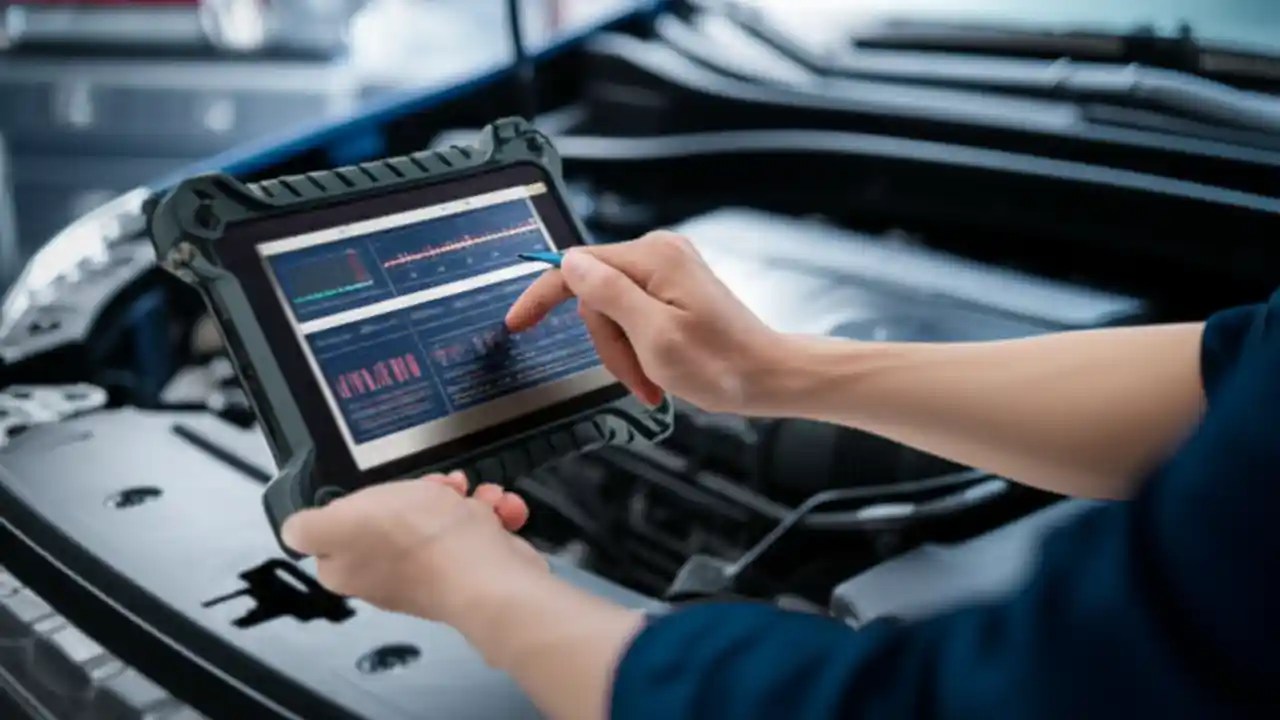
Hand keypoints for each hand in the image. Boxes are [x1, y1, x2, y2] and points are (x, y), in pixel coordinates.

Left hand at [280, 473, 547, 621]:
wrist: (489, 575)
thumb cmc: (417, 541)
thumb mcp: (343, 522)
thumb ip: (308, 528)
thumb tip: (293, 533)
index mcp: (351, 567)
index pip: (344, 529)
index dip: (365, 502)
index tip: (387, 491)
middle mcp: (389, 574)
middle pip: (398, 516)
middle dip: (424, 493)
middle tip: (438, 490)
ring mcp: (435, 572)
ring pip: (443, 518)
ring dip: (463, 500)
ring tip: (473, 498)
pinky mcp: (474, 568)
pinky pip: (478, 530)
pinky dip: (491, 515)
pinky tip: (499, 510)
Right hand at [506, 231, 783, 414]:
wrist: (769, 378)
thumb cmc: (722, 365)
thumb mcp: (655, 335)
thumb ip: (609, 294)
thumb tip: (568, 262)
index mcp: (653, 258)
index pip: (576, 268)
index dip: (542, 296)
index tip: (518, 323)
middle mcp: (660, 254)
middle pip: (596, 298)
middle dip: (608, 345)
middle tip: (637, 379)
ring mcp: (670, 271)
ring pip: (614, 314)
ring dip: (625, 355)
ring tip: (653, 382)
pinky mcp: (677, 289)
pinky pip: (635, 317)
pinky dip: (639, 350)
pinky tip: (659, 373)